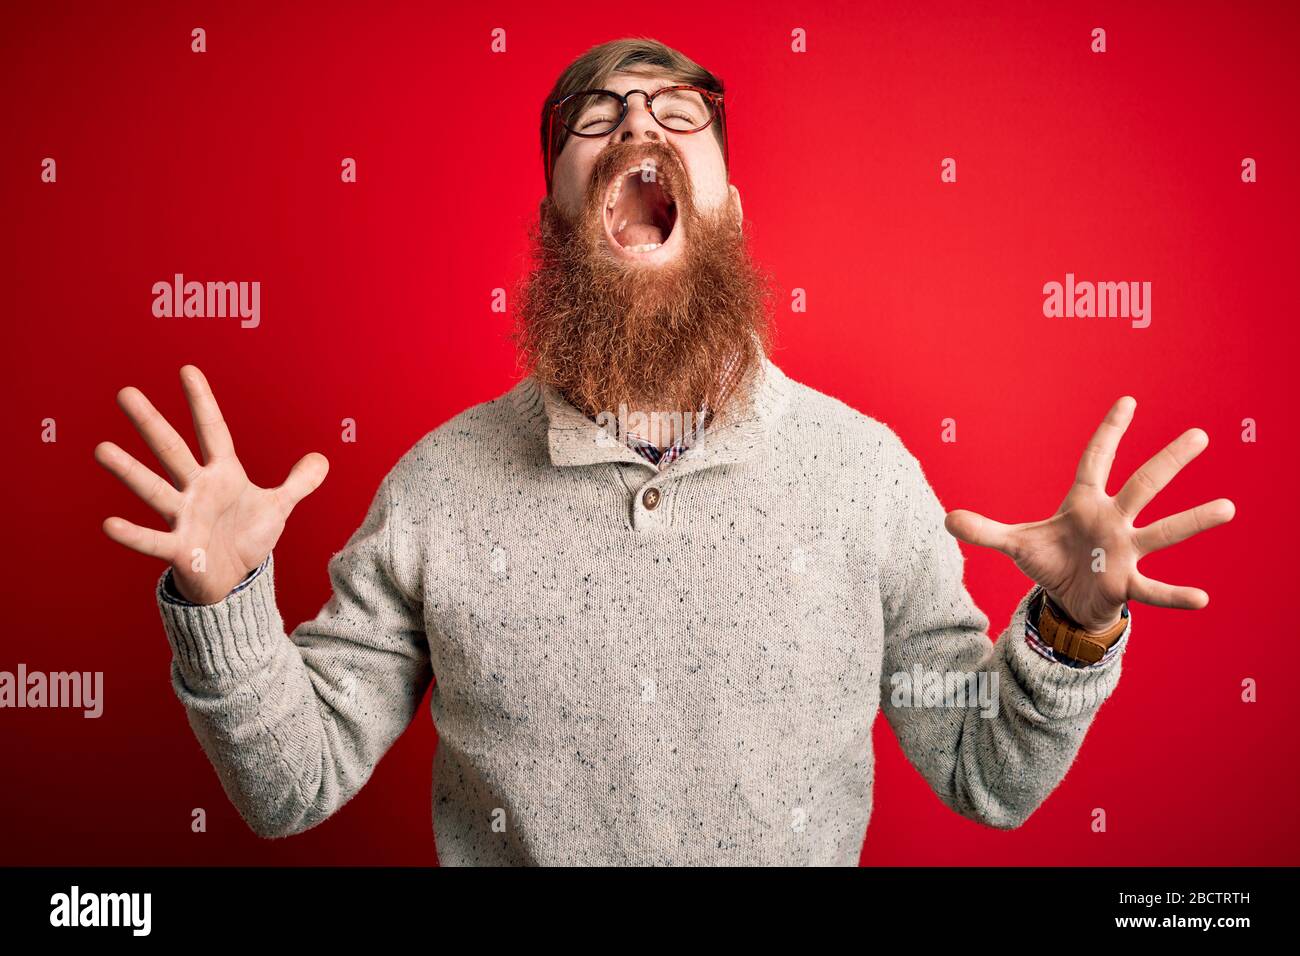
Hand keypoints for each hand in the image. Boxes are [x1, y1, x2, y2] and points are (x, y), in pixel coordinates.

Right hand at [94, 365, 328, 604]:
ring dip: (129, 471)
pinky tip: (109, 525)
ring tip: (102, 449)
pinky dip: (133, 535)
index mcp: (222, 475)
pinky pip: (153, 540)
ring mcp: (184, 518)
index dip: (202, 402)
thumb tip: (322, 459)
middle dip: (151, 423)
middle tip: (125, 393)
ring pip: (154, 490)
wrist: (232, 580)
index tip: (187, 370)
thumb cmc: (246, 538)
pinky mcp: (178, 549)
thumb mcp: (278, 508)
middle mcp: (197, 490)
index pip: (213, 431)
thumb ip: (297, 483)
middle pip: (172, 451)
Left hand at [943, 397, 1234, 631]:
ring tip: (1228, 507)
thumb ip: (984, 530)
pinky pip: (1156, 591)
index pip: (1096, 460)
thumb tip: (947, 518)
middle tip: (1200, 434)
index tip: (1128, 401)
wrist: (1067, 600)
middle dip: (1168, 461)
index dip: (1109, 432)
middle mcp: (1112, 521)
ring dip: (1193, 520)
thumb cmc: (1051, 561)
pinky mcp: (1127, 585)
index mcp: (1084, 504)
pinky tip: (1203, 598)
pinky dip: (1177, 595)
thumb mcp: (1014, 544)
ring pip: (1163, 532)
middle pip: (1142, 485)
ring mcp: (1124, 552)